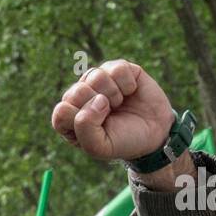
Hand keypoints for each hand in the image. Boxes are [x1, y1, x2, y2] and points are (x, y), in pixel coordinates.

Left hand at [51, 59, 172, 161]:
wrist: (154, 134)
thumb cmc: (122, 141)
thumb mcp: (99, 147)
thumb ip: (85, 128)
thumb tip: (97, 99)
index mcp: (69, 117)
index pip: (62, 111)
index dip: (84, 120)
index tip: (99, 127)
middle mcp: (79, 96)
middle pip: (77, 91)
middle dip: (99, 107)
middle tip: (110, 115)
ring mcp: (97, 81)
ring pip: (96, 76)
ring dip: (113, 95)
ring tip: (119, 104)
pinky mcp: (118, 69)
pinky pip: (117, 68)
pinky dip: (127, 84)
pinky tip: (130, 92)